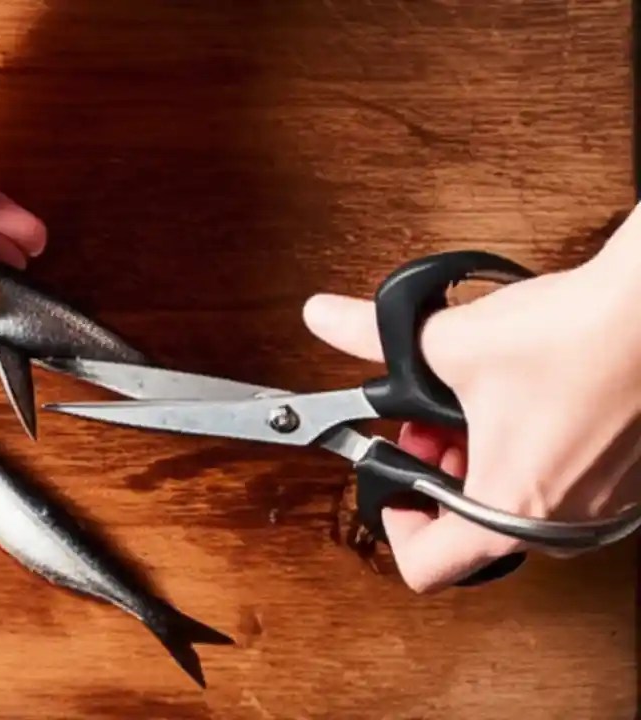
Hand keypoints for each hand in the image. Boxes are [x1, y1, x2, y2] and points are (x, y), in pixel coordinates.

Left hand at [303, 212, 640, 592]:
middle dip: (433, 474)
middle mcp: (560, 527)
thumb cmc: (574, 337)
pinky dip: (526, 453)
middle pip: (466, 532)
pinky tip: (519, 399)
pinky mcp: (626, 479)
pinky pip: (558, 486)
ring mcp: (600, 507)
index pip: (424, 567)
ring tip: (471, 403)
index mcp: (508, 514)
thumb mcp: (448, 343)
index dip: (392, 518)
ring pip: (512, 507)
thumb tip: (326, 318)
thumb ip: (371, 338)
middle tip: (427, 422)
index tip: (393, 474)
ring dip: (478, 460)